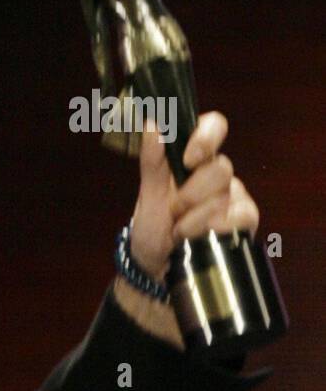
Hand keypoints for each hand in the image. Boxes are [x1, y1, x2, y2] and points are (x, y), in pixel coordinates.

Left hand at [128, 111, 259, 281]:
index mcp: (193, 158)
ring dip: (196, 217)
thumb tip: (153, 124)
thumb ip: (151, 161)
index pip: (214, 126)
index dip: (206, 137)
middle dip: (191, 194)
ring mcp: (233, 196)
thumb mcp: (147, 195)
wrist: (156, 266)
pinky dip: (216, 228)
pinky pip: (241, 215)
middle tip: (174, 211)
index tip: (188, 159)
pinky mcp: (244, 219)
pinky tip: (201, 236)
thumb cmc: (152, 227)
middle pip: (220, 167)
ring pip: (227, 194)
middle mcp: (216, 173)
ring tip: (180, 230)